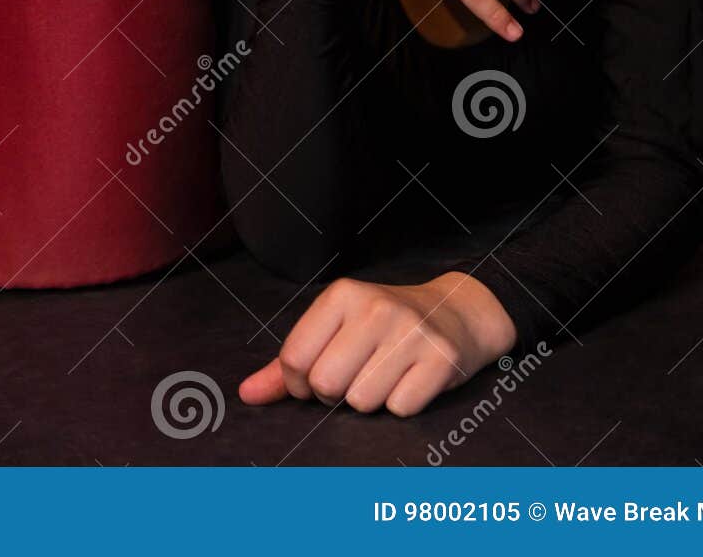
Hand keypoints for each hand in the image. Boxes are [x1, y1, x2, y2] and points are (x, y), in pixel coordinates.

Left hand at [240, 273, 516, 416]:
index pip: (294, 358)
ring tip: (383, 375)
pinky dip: (401, 404)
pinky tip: (409, 380)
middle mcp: (376, 308)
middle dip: (333, 394)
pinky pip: (400, 408)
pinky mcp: (442, 359)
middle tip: (351, 378)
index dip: (299, 383)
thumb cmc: (381, 327)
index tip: (314, 378)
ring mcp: (412, 332)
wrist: (456, 312)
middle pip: (326, 383)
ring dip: (369, 400)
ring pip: (362, 401)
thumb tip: (246, 396)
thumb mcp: (334, 329)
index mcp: (341, 295)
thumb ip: (286, 365)